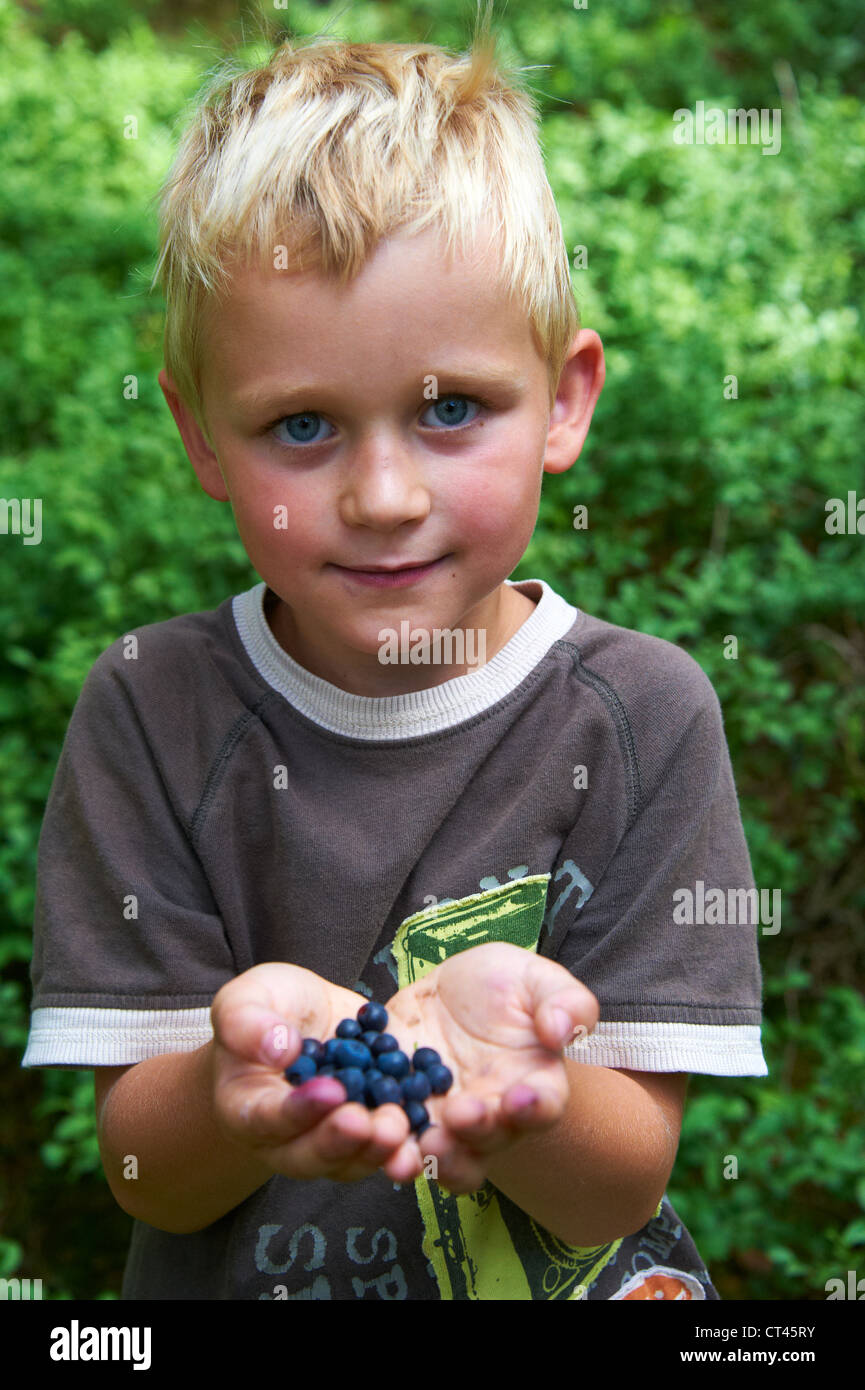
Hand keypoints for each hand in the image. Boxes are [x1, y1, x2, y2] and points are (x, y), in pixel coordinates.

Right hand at [209, 964, 422, 1184]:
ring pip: (352, 1159)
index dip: (297, 1110)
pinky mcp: (371, 1130)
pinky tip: (424, 1124)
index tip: (330, 1092)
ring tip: (397, 1126)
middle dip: (340, 1140)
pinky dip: (407, 1141)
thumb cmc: (266, 1010)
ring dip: (376, 1148)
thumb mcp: (246, 1000)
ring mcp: (333, 1141)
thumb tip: (279, 1049)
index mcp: (248, 1109)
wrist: (303, 1021)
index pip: (268, 1118)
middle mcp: (288, 1139)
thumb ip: (247, 1022)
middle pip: (311, 1153)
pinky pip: (388, 1146)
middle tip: (366, 1122)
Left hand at [384, 942, 598, 1193]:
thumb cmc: (504, 988)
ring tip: (415, 1148)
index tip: (520, 1099)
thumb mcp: (535, 979)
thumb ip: (563, 1001)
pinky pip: (395, 1140)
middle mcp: (492, 1117)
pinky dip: (383, 1144)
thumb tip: (560, 1031)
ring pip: (444, 1157)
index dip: (534, 1107)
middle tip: (460, 1114)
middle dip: (475, 1130)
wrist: (449, 994)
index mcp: (533, 1086)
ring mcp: (445, 1123)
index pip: (542, 1106)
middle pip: (489, 1139)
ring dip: (431, 1156)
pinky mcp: (403, 1115)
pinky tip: (369, 1132)